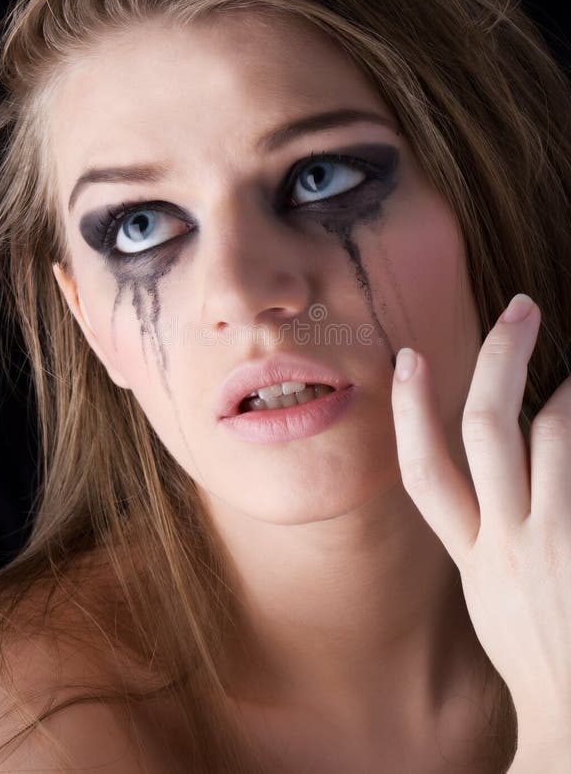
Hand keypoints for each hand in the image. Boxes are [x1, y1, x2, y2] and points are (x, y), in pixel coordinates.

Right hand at [390, 293, 570, 747]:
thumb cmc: (537, 655)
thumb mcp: (493, 596)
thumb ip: (484, 541)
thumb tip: (488, 491)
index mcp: (473, 556)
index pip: (423, 472)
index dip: (409, 410)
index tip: (409, 359)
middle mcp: (507, 541)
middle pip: (486, 427)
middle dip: (499, 359)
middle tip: (520, 309)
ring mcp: (553, 540)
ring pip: (554, 433)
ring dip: (568, 390)